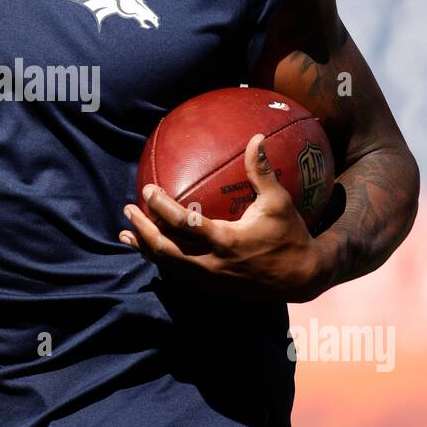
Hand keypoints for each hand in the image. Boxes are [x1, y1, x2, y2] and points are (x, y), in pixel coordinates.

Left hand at [119, 134, 328, 301]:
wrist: (301, 278)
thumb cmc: (290, 235)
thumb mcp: (278, 202)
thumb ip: (262, 171)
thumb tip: (255, 138)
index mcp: (226, 241)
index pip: (183, 223)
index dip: (160, 206)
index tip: (146, 189)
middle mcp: (212, 263)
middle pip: (165, 249)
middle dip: (142, 229)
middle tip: (127, 209)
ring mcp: (209, 279)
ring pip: (168, 265)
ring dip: (145, 247)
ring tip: (126, 232)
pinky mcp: (211, 287)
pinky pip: (178, 273)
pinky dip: (161, 260)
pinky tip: (150, 248)